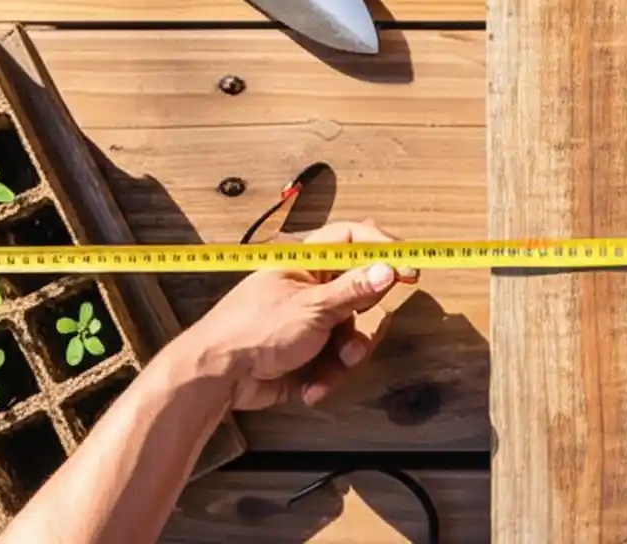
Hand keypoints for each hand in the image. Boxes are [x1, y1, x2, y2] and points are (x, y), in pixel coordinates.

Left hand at [180, 220, 403, 409]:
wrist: (218, 377)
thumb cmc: (251, 330)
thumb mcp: (312, 307)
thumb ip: (354, 289)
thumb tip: (388, 268)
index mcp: (307, 263)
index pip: (354, 239)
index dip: (383, 249)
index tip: (408, 268)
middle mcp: (313, 288)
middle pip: (363, 292)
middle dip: (365, 319)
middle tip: (358, 331)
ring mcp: (312, 322)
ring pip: (355, 332)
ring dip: (347, 355)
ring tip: (333, 365)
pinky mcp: (310, 353)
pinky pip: (338, 361)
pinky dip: (329, 376)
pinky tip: (311, 386)